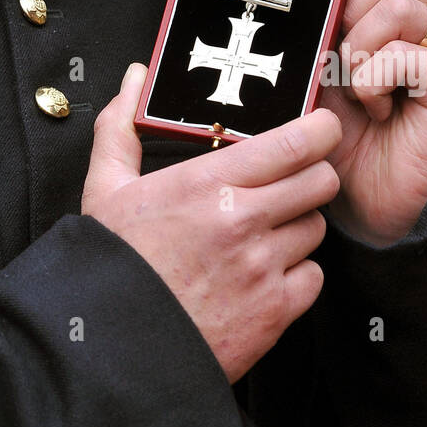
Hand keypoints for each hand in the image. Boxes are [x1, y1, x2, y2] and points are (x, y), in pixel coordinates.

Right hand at [82, 64, 341, 385]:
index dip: (320, 130)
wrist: (110, 349)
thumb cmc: (110, 263)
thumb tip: (136, 77)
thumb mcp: (105, 188)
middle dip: (311, 175)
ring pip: (317, 229)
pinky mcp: (274, 313)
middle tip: (288, 180)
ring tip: (262, 232)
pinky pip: (313, 278)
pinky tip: (262, 273)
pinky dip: (296, 274)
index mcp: (208, 183)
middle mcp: (242, 221)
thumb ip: (121, 125)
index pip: (296, 143)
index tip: (321, 127)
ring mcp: (262, 269)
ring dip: (298, 226)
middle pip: (321, 182)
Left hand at [321, 0, 426, 245]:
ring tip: (355, 89)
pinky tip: (373, 109)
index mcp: (404, 4)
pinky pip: (408, 53)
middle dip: (350, 11)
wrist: (356, 197)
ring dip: (358, 49)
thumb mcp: (317, 60)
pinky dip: (374, 81)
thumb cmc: (335, 129)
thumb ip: (320, 18)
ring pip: (398, 5)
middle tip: (337, 59)